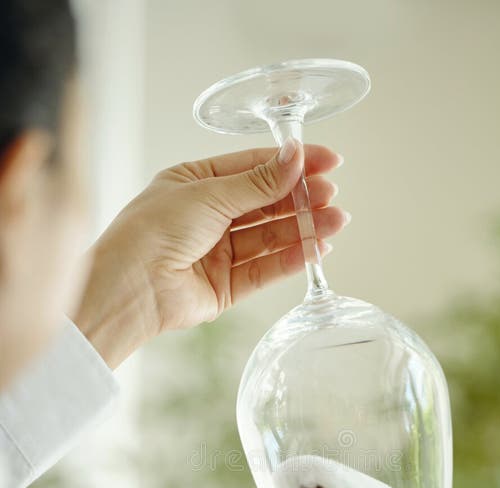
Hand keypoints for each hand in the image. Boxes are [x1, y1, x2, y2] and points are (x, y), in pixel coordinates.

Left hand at [74, 139, 346, 367]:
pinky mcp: (226, 287)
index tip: (328, 161)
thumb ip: (258, 182)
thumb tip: (296, 156)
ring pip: (270, 238)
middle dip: (301, 200)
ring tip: (335, 222)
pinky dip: (291, 260)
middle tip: (333, 196)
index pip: (254, 167)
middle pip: (266, 205)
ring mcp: (218, 253)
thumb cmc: (153, 230)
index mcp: (196, 184)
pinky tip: (315, 249)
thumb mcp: (209, 194)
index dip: (292, 164)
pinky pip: (265, 270)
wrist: (131, 287)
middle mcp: (208, 217)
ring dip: (303, 229)